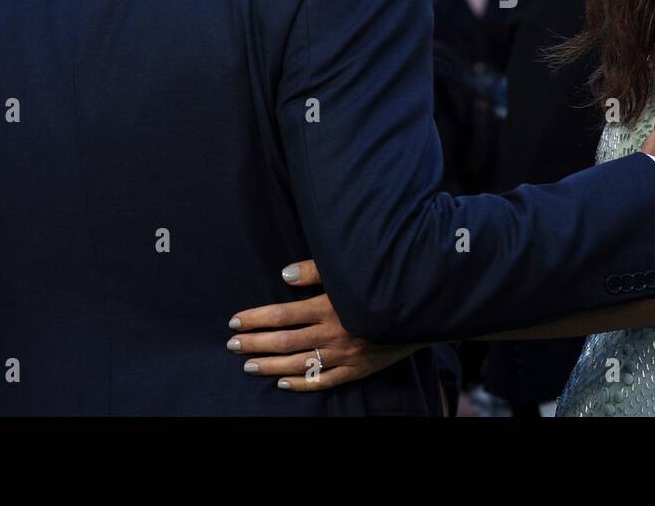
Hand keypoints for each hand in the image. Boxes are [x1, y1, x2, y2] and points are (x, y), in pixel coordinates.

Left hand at [227, 260, 420, 391]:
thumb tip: (283, 276)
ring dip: (268, 365)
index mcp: (329, 307)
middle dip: (254, 343)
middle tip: (232, 345)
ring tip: (247, 365)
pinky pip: (322, 382)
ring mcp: (344, 356)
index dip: (255, 319)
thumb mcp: (350, 269)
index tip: (234, 320)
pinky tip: (281, 382)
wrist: (422, 308)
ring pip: (297, 364)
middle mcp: (334, 334)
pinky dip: (299, 383)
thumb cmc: (382, 283)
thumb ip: (315, 270)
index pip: (281, 315)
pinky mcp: (356, 370)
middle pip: (284, 342)